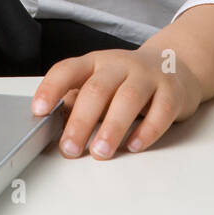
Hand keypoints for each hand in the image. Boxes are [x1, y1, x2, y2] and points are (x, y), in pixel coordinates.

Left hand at [31, 45, 203, 158]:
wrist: (175, 65)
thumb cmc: (128, 79)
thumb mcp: (100, 82)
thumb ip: (78, 100)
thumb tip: (55, 121)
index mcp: (96, 62)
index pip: (68, 70)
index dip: (51, 88)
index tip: (39, 110)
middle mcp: (120, 65)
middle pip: (98, 89)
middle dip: (81, 121)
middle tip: (70, 148)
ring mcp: (148, 77)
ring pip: (128, 98)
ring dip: (112, 127)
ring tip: (100, 152)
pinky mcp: (171, 93)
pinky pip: (160, 111)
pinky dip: (147, 131)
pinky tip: (134, 146)